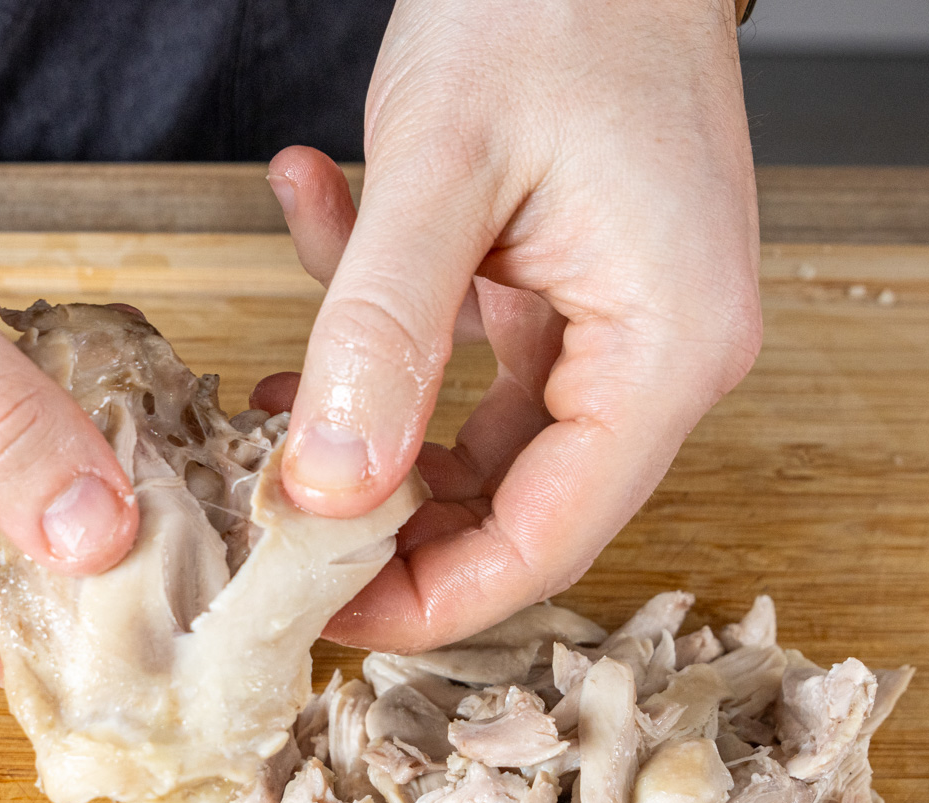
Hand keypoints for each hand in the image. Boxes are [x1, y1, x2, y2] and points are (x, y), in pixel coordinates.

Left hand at [267, 0, 761, 652]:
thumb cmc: (552, 1)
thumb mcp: (443, 168)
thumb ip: (382, 333)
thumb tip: (329, 490)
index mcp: (666, 349)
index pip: (549, 538)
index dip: (429, 598)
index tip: (316, 615)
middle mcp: (660, 357)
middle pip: (514, 508)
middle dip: (377, 519)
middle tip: (263, 519)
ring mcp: (619, 326)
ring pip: (477, 443)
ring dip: (364, 420)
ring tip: (262, 395)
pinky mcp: (571, 292)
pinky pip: (466, 361)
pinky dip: (385, 333)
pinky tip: (318, 230)